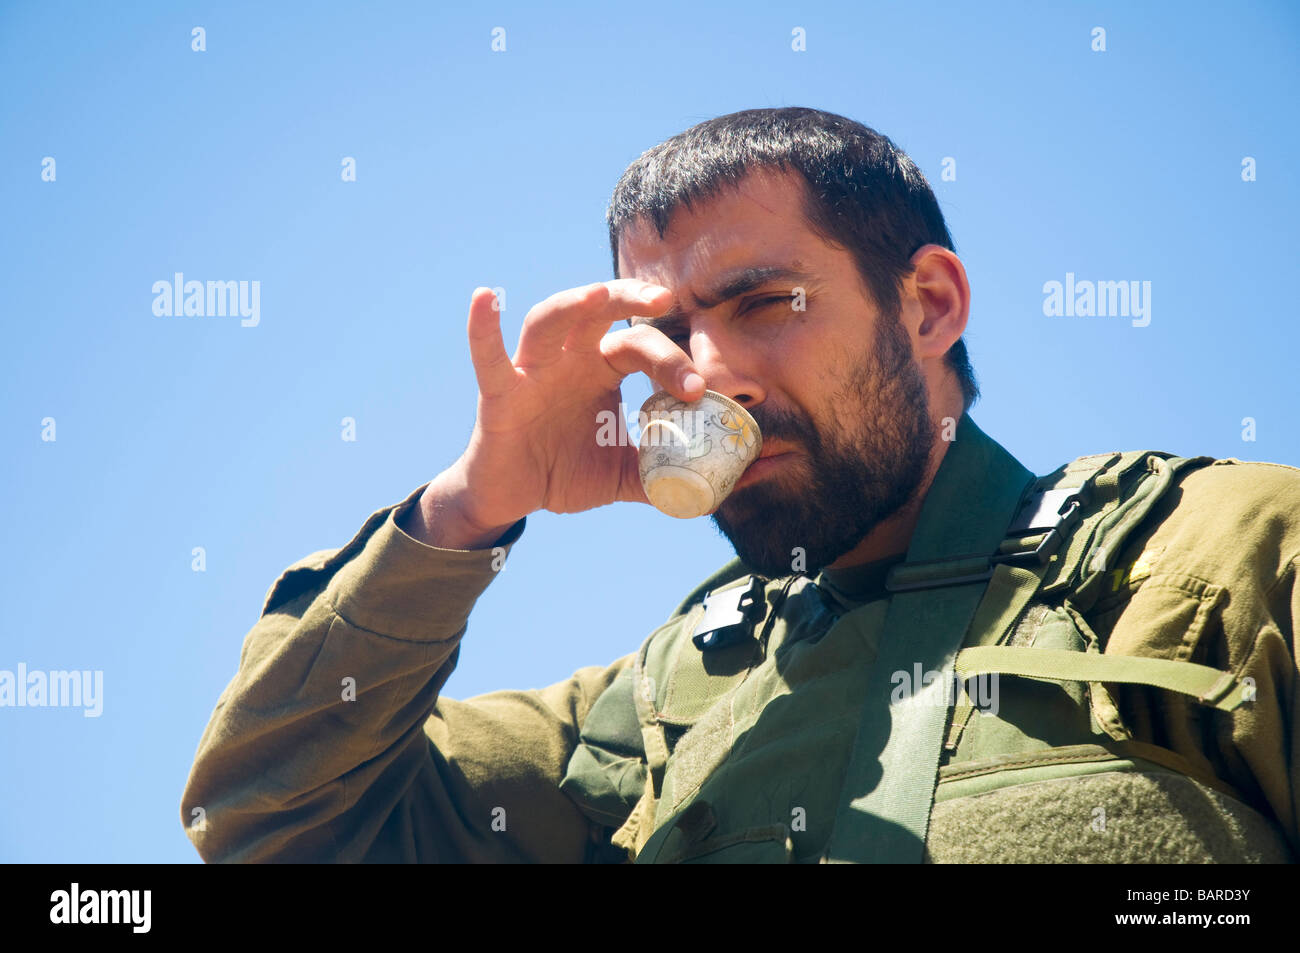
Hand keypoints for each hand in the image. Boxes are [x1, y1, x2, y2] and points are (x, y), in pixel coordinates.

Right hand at [406, 280, 703, 548]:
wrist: (513, 496)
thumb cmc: (565, 470)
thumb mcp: (624, 474)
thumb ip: (664, 473)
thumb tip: (715, 491)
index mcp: (602, 368)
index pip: (640, 345)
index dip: (670, 361)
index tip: (700, 389)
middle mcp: (569, 357)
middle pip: (601, 314)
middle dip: (631, 301)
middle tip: (665, 301)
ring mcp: (532, 369)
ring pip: (550, 320)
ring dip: (575, 303)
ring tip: (601, 295)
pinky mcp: (498, 391)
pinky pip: (489, 356)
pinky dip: (482, 327)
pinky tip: (484, 297)